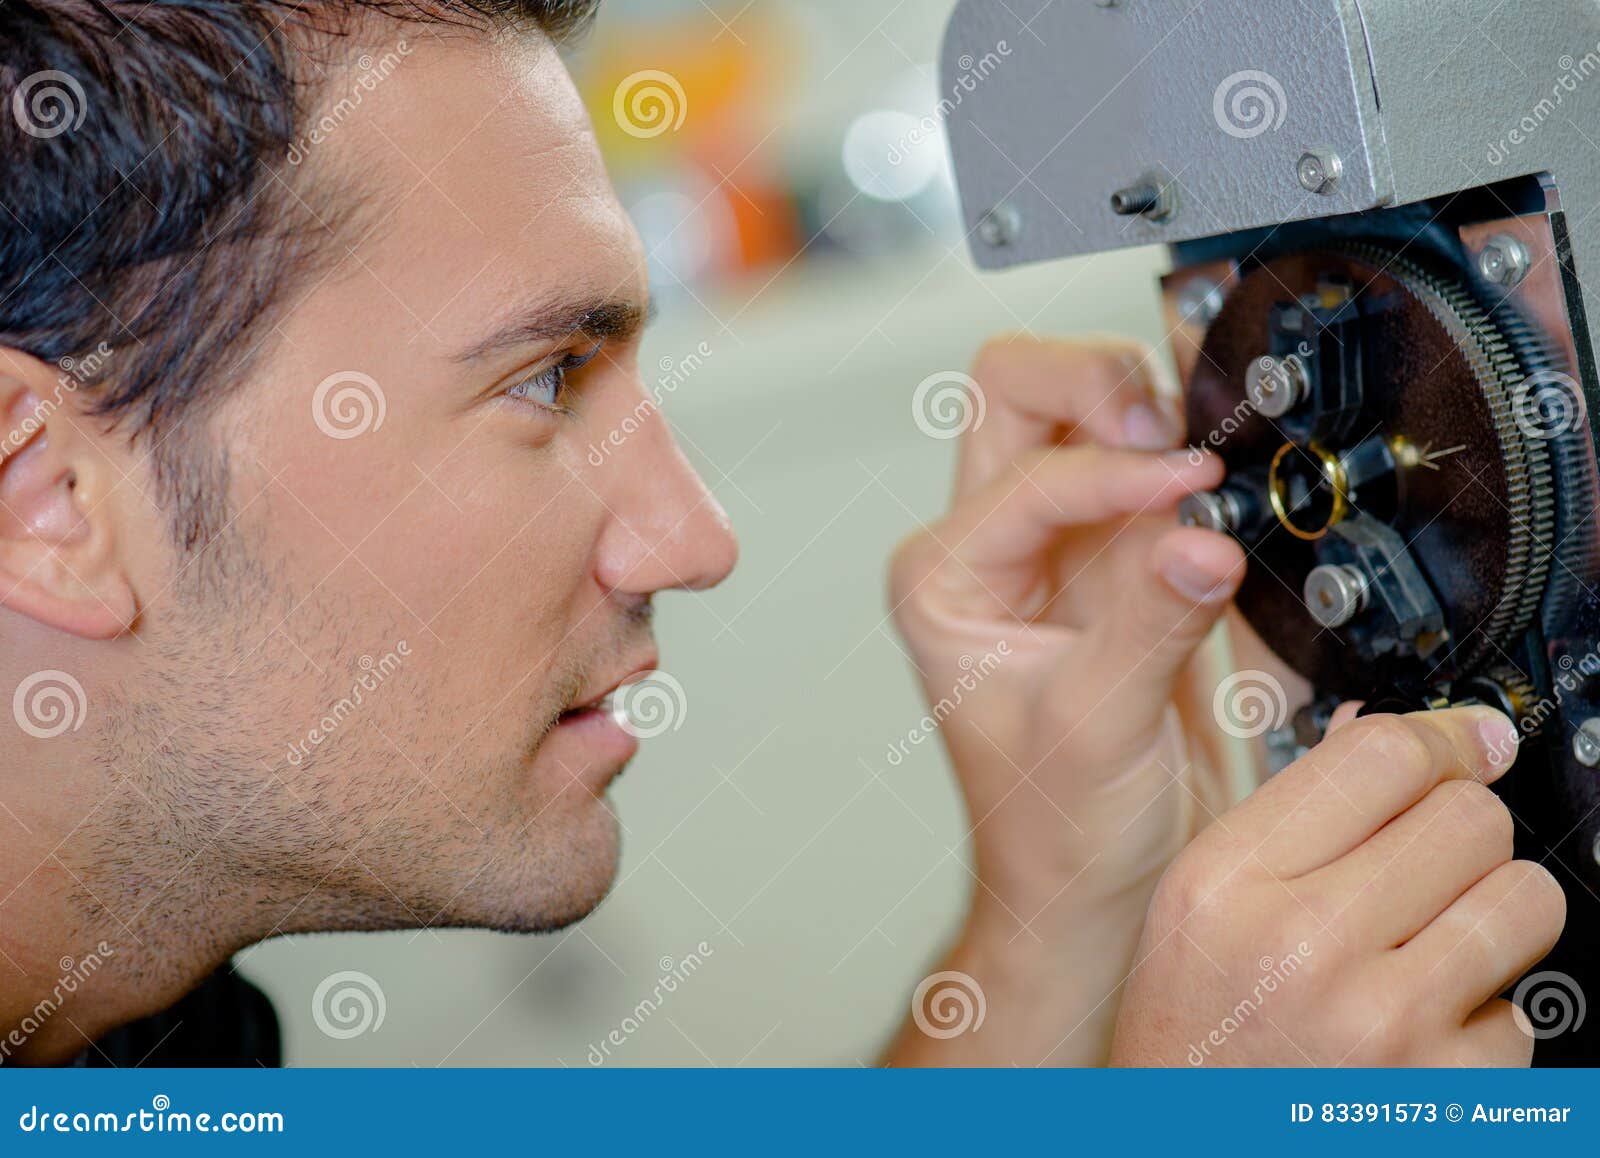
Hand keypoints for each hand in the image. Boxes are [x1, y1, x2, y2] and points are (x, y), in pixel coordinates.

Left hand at [884, 334, 1256, 1065]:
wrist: (1094, 893)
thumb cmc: (1054, 831)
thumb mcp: (1094, 729)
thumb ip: (1148, 627)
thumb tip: (1203, 538)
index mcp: (947, 578)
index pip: (1029, 474)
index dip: (1113, 472)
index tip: (1189, 489)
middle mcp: (996, 547)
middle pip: (1023, 389)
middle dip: (1101, 381)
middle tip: (1172, 431)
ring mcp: (1065, 547)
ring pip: (1091, 410)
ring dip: (1152, 408)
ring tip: (1208, 450)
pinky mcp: (1134, 564)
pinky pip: (1162, 473)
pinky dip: (1200, 457)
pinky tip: (1232, 484)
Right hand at [1110, 708, 1564, 1066]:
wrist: (1187, 1156)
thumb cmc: (1189, 1036)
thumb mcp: (1200, 907)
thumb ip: (1291, 819)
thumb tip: (1398, 736)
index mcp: (1228, 881)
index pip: (1382, 755)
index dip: (1445, 738)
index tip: (1467, 743)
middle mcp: (1302, 944)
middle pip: (1470, 817)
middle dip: (1462, 833)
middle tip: (1425, 870)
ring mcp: (1382, 1024)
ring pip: (1524, 900)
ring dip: (1492, 915)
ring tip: (1436, 943)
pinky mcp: (1445, 1094)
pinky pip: (1523, 1014)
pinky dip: (1483, 1021)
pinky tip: (1422, 1031)